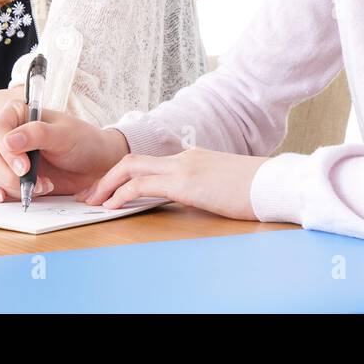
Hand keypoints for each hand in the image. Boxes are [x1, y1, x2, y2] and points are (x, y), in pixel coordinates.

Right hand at [0, 89, 129, 202]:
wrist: (97, 164)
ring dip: (12, 187)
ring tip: (41, 188)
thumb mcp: (64, 134)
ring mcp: (7, 159)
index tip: (25, 167)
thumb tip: (8, 141)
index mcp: (17, 115)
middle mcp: (8, 136)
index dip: (6, 151)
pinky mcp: (10, 179)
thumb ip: (37, 134)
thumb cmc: (83, 142)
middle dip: (9, 174)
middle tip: (35, 183)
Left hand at [77, 147, 268, 221]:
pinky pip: (143, 185)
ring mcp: (183, 167)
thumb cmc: (255, 190)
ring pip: (131, 168)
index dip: (123, 175)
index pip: (148, 163)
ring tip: (93, 202)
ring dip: (107, 185)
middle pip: (132, 160)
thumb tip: (192, 200)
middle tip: (89, 195)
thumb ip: (203, 188)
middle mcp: (183, 157)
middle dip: (106, 177)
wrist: (274, 183)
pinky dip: (122, 194)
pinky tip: (112, 206)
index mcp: (192, 158)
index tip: (108, 189)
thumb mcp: (222, 187)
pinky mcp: (185, 182)